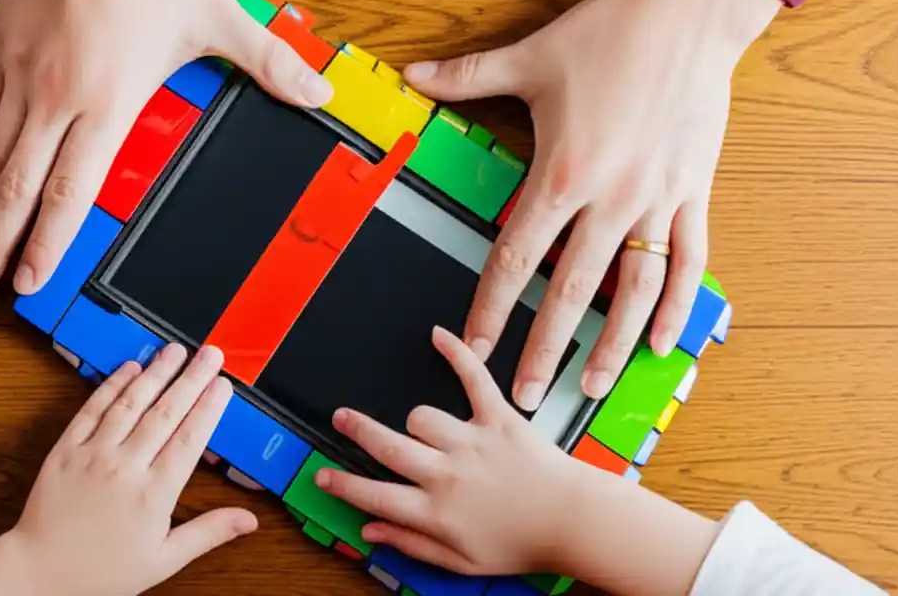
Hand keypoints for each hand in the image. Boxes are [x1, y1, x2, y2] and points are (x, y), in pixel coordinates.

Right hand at [0, 0, 331, 300]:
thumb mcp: (216, 14)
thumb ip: (267, 62)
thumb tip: (317, 94)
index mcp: (109, 98)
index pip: (71, 190)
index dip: (49, 242)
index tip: (34, 281)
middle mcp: (57, 96)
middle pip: (20, 187)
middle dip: (1, 246)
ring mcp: (23, 76)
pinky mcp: (2, 52)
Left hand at [0, 345, 255, 595]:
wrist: (40, 573)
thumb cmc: (101, 572)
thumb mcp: (163, 560)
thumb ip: (207, 533)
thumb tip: (249, 521)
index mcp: (154, 494)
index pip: (190, 439)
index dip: (209, 408)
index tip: (223, 385)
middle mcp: (125, 467)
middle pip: (166, 413)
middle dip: (191, 379)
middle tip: (210, 354)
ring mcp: (93, 455)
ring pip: (130, 404)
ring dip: (155, 373)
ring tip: (175, 351)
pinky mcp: (66, 450)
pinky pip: (91, 410)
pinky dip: (111, 386)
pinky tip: (129, 368)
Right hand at [316, 327, 717, 594]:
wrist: (574, 523)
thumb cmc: (524, 544)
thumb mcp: (462, 562)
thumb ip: (412, 545)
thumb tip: (372, 531)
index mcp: (436, 512)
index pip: (375, 495)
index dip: (343, 484)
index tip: (323, 474)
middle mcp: (448, 474)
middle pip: (387, 446)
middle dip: (357, 430)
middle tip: (342, 418)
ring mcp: (473, 442)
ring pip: (422, 417)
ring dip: (416, 421)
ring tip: (420, 427)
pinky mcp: (500, 418)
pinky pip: (474, 378)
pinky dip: (457, 352)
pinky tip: (438, 335)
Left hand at [403, 0, 780, 405]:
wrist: (686, 14)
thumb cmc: (608, 34)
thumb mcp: (528, 57)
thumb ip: (466, 77)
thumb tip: (412, 73)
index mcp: (562, 174)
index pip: (516, 258)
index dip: (492, 308)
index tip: (476, 347)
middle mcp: (610, 200)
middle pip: (572, 292)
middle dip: (546, 348)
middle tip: (530, 394)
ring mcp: (656, 201)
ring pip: (635, 292)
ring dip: (613, 344)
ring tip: (595, 384)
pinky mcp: (693, 193)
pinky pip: (688, 262)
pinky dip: (677, 305)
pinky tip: (662, 341)